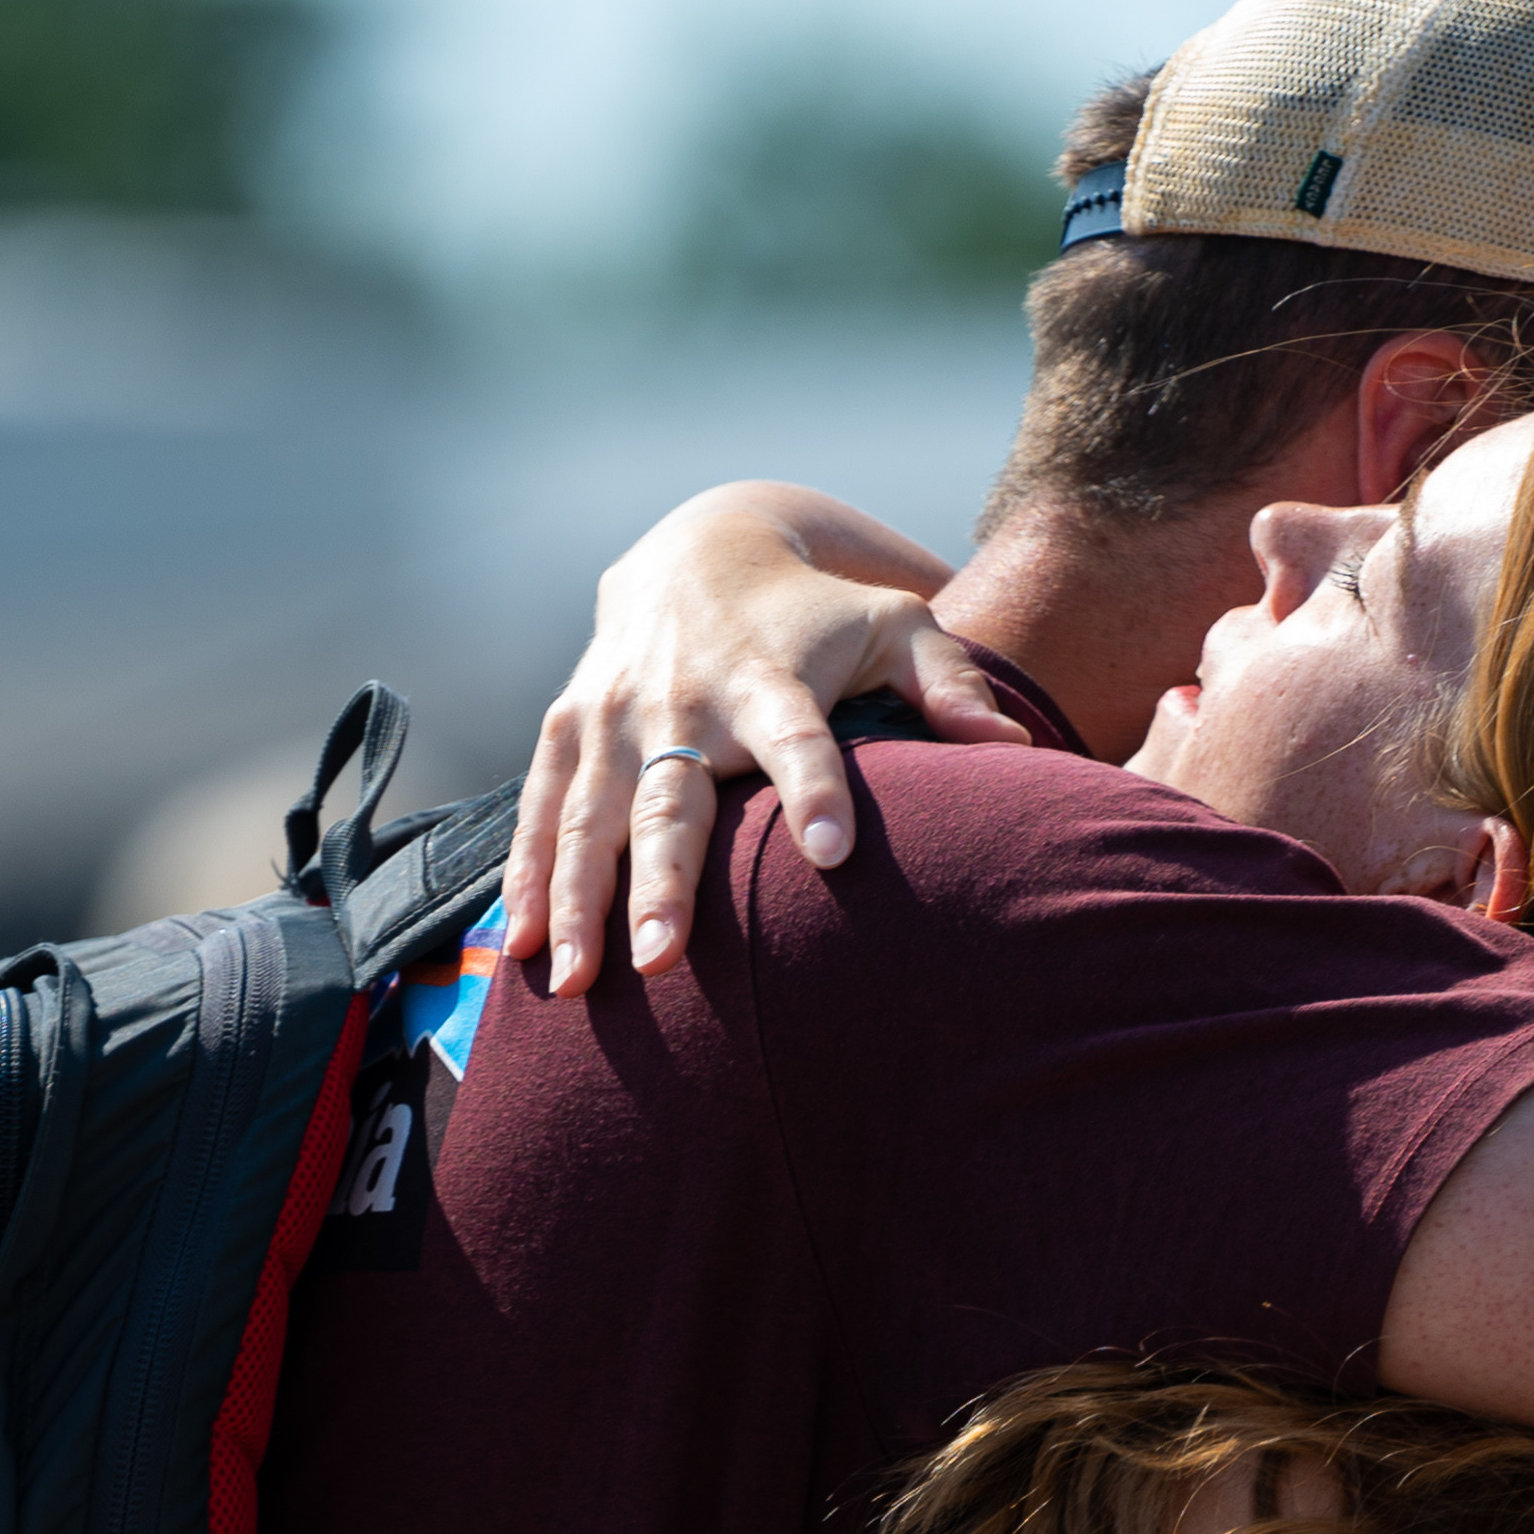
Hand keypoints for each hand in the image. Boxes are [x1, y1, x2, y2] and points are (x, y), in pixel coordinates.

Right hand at [502, 481, 1027, 994]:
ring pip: (590, 817)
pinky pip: (541, 809)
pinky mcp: (568, 727)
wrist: (700, 549)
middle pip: (672, 800)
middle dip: (661, 883)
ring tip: (570, 984)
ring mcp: (615, 715)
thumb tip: (1018, 748)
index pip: (799, 740)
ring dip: (576, 900)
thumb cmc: (817, 614)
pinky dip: (525, 877)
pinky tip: (515, 948)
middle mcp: (684, 701)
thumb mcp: (894, 626)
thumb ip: (953, 684)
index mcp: (770, 680)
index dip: (815, 792)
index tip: (832, 855)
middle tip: (659, 962)